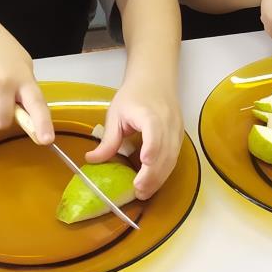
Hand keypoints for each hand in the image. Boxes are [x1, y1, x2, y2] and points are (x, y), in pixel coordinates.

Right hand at [0, 22, 51, 138]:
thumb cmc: (2, 50)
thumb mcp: (21, 64)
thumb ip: (24, 88)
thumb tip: (27, 115)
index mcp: (23, 78)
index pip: (36, 104)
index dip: (42, 123)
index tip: (46, 139)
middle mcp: (3, 84)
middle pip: (1, 121)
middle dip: (0, 117)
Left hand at [89, 73, 181, 199]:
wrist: (156, 78)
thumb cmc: (134, 94)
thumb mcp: (116, 114)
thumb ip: (108, 140)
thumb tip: (91, 160)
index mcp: (150, 114)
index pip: (155, 132)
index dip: (152, 147)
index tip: (145, 161)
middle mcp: (168, 123)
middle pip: (165, 152)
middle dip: (153, 174)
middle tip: (138, 191)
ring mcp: (177, 130)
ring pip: (172, 159)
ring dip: (159, 178)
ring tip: (143, 193)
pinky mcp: (179, 137)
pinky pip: (174, 158)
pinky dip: (164, 172)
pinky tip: (152, 182)